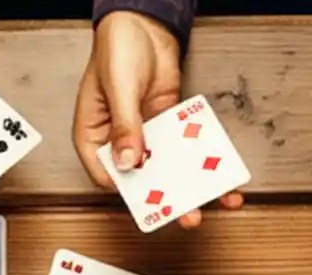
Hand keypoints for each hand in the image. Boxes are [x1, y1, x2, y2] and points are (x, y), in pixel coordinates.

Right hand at [73, 12, 242, 229]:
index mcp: (93, 136)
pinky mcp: (165, 124)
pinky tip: (218, 170)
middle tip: (188, 214)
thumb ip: (125, 127)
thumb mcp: (119, 89)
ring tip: (214, 198)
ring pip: (166, 167)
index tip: (153, 202)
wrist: (144, 23)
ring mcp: (144, 133)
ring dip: (190, 183)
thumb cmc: (117, 48)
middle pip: (142, 178)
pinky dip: (200, 159)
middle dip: (168, 199)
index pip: (108, 175)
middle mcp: (119, 139)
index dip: (131, 192)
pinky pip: (183, 148)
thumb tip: (128, 162)